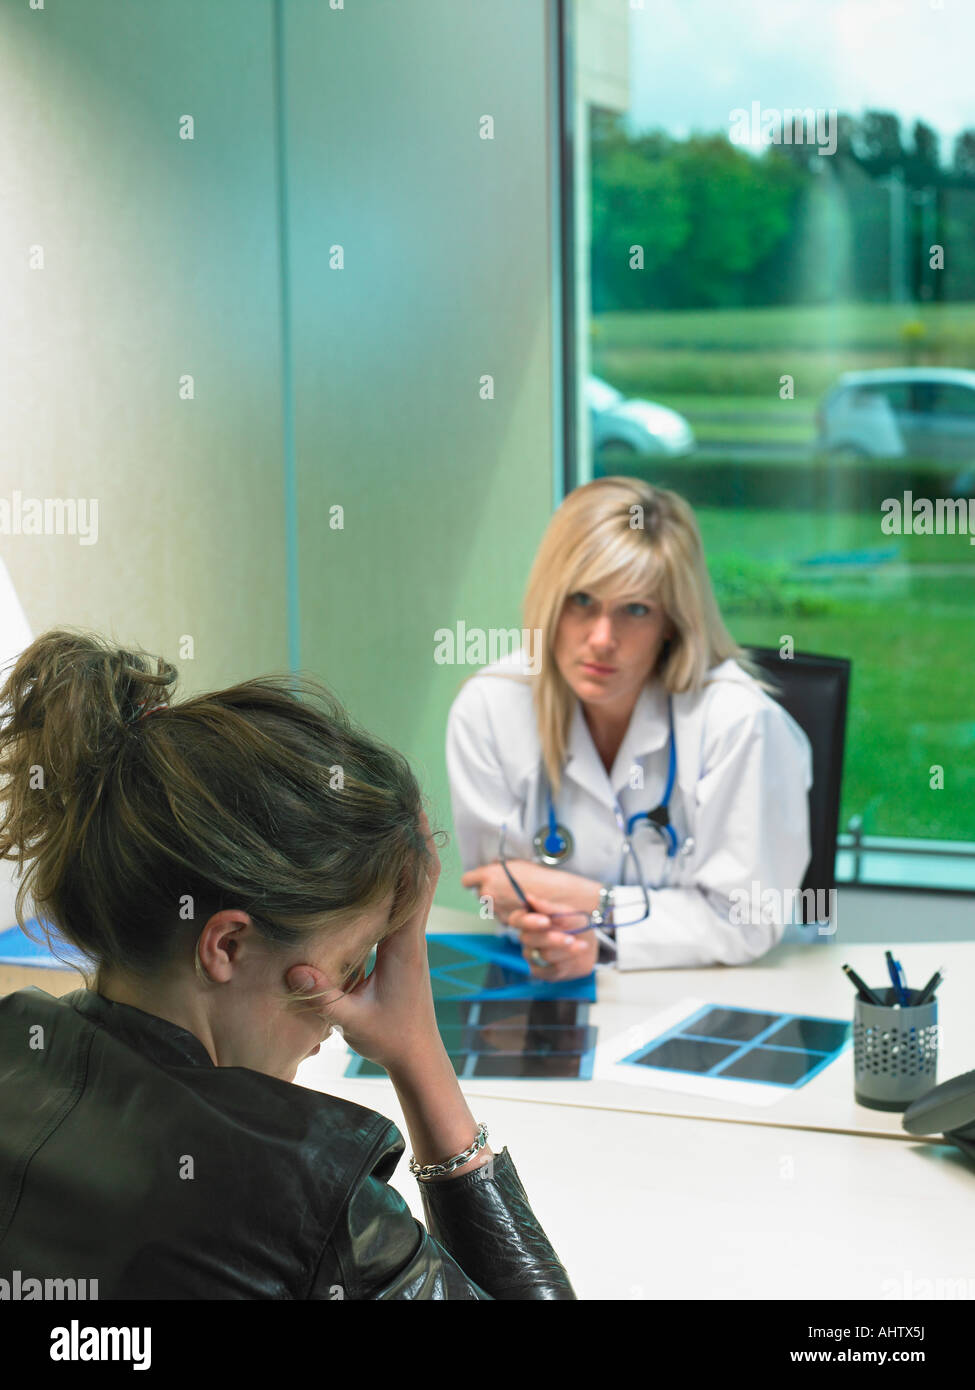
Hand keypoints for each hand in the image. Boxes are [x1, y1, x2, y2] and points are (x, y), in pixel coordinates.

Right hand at [296, 812, 443, 1072]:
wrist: (417, 1057)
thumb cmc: (389, 1040)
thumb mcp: (352, 1022)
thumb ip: (324, 997)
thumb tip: (295, 969)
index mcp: (404, 945)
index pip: (414, 887)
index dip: (414, 849)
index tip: (409, 813)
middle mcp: (412, 935)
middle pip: (420, 874)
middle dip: (415, 836)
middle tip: (403, 798)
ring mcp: (411, 938)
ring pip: (415, 885)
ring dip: (409, 851)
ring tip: (394, 816)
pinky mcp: (405, 945)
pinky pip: (406, 901)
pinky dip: (401, 875)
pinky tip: (383, 861)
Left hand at [461, 859, 599, 924]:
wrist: (557, 898)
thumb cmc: (540, 878)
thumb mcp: (519, 864)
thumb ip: (501, 867)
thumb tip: (494, 864)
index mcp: (489, 876)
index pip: (467, 880)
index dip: (473, 880)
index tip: (478, 879)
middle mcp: (489, 895)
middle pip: (480, 894)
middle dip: (490, 891)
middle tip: (504, 887)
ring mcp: (497, 910)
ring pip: (492, 907)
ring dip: (500, 903)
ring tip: (517, 897)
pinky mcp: (508, 922)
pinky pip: (504, 916)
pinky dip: (510, 913)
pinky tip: (522, 906)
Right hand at [508, 896, 599, 981]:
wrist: (589, 945)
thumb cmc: (575, 925)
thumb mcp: (567, 913)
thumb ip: (548, 908)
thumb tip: (529, 898)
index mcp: (529, 921)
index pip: (516, 920)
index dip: (528, 921)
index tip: (546, 921)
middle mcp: (527, 939)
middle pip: (529, 939)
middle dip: (553, 939)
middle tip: (571, 937)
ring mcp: (532, 957)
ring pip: (543, 955)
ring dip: (566, 950)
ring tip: (581, 945)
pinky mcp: (541, 972)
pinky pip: (551, 970)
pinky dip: (568, 962)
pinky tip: (576, 956)